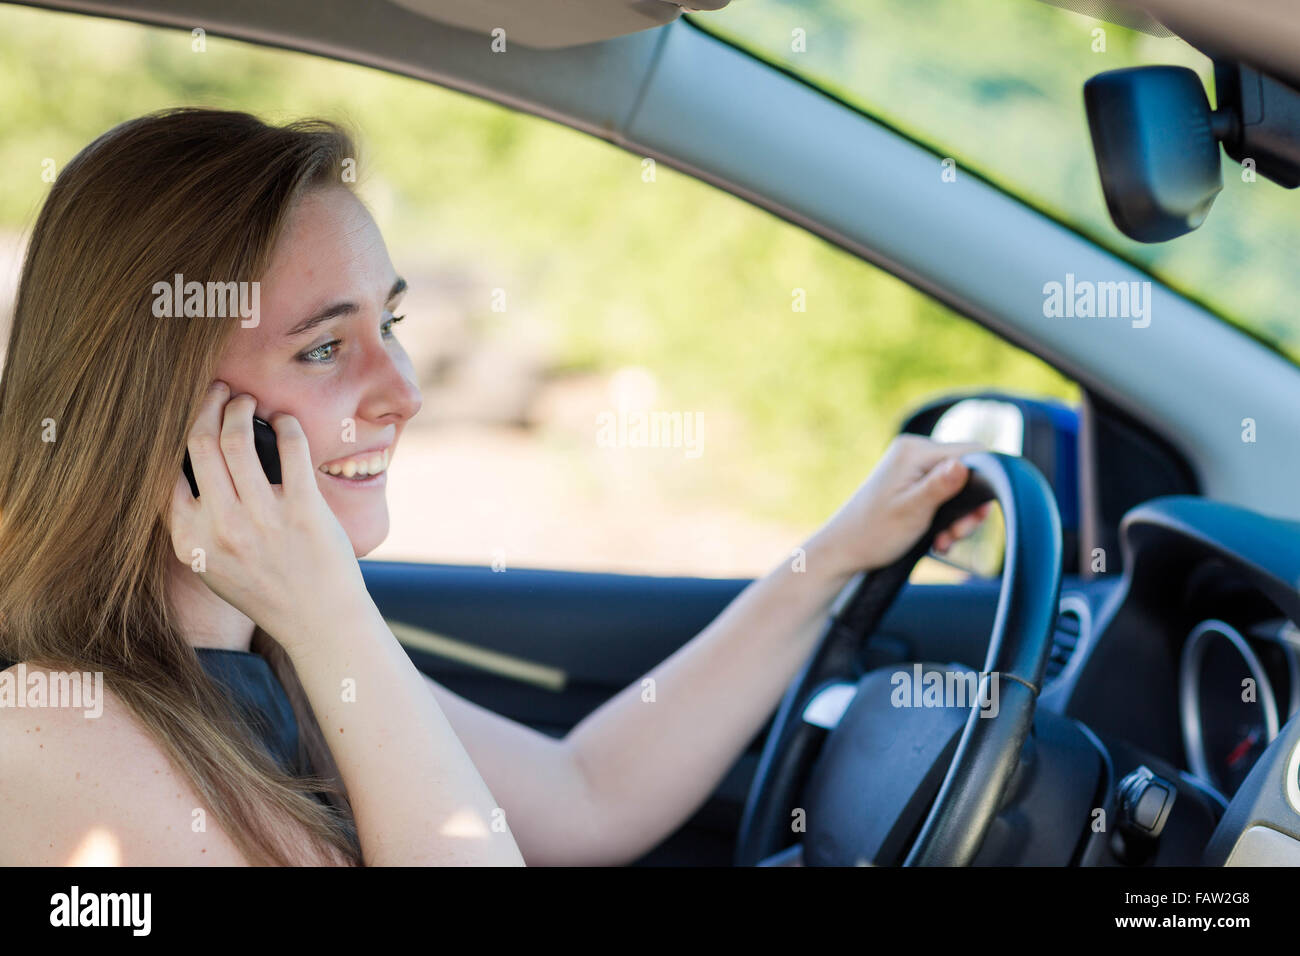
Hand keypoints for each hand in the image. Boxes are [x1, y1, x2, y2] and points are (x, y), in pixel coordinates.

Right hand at [169, 381, 370, 652]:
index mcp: (190, 540)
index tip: (189, 413)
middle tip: (220, 392)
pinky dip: (286, 424)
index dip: (175, 431)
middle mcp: (220, 527)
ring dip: (241, 409)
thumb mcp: (210, 567)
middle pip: (200, 443)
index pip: (163, 470)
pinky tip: (286, 420)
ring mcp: (262, 518)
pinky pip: (291, 449)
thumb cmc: (265, 589)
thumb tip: (179, 472)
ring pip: (238, 440)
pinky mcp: (303, 510)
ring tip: (247, 402)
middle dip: (208, 406)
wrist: (316, 619)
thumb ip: (191, 526)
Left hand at [802, 434, 991, 579]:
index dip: (984, 482)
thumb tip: (965, 464)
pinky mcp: (912, 484)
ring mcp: (913, 468)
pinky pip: (943, 496)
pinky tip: (938, 540)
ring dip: (958, 519)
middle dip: (968, 508)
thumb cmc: (874, 532)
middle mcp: (915, 452)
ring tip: (945, 542)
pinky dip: (946, 519)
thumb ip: (939, 486)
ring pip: (958, 488)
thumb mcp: (911, 511)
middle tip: (958, 535)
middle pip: (967, 471)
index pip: (971, 452)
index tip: (977, 516)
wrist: (844, 550)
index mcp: (914, 451)